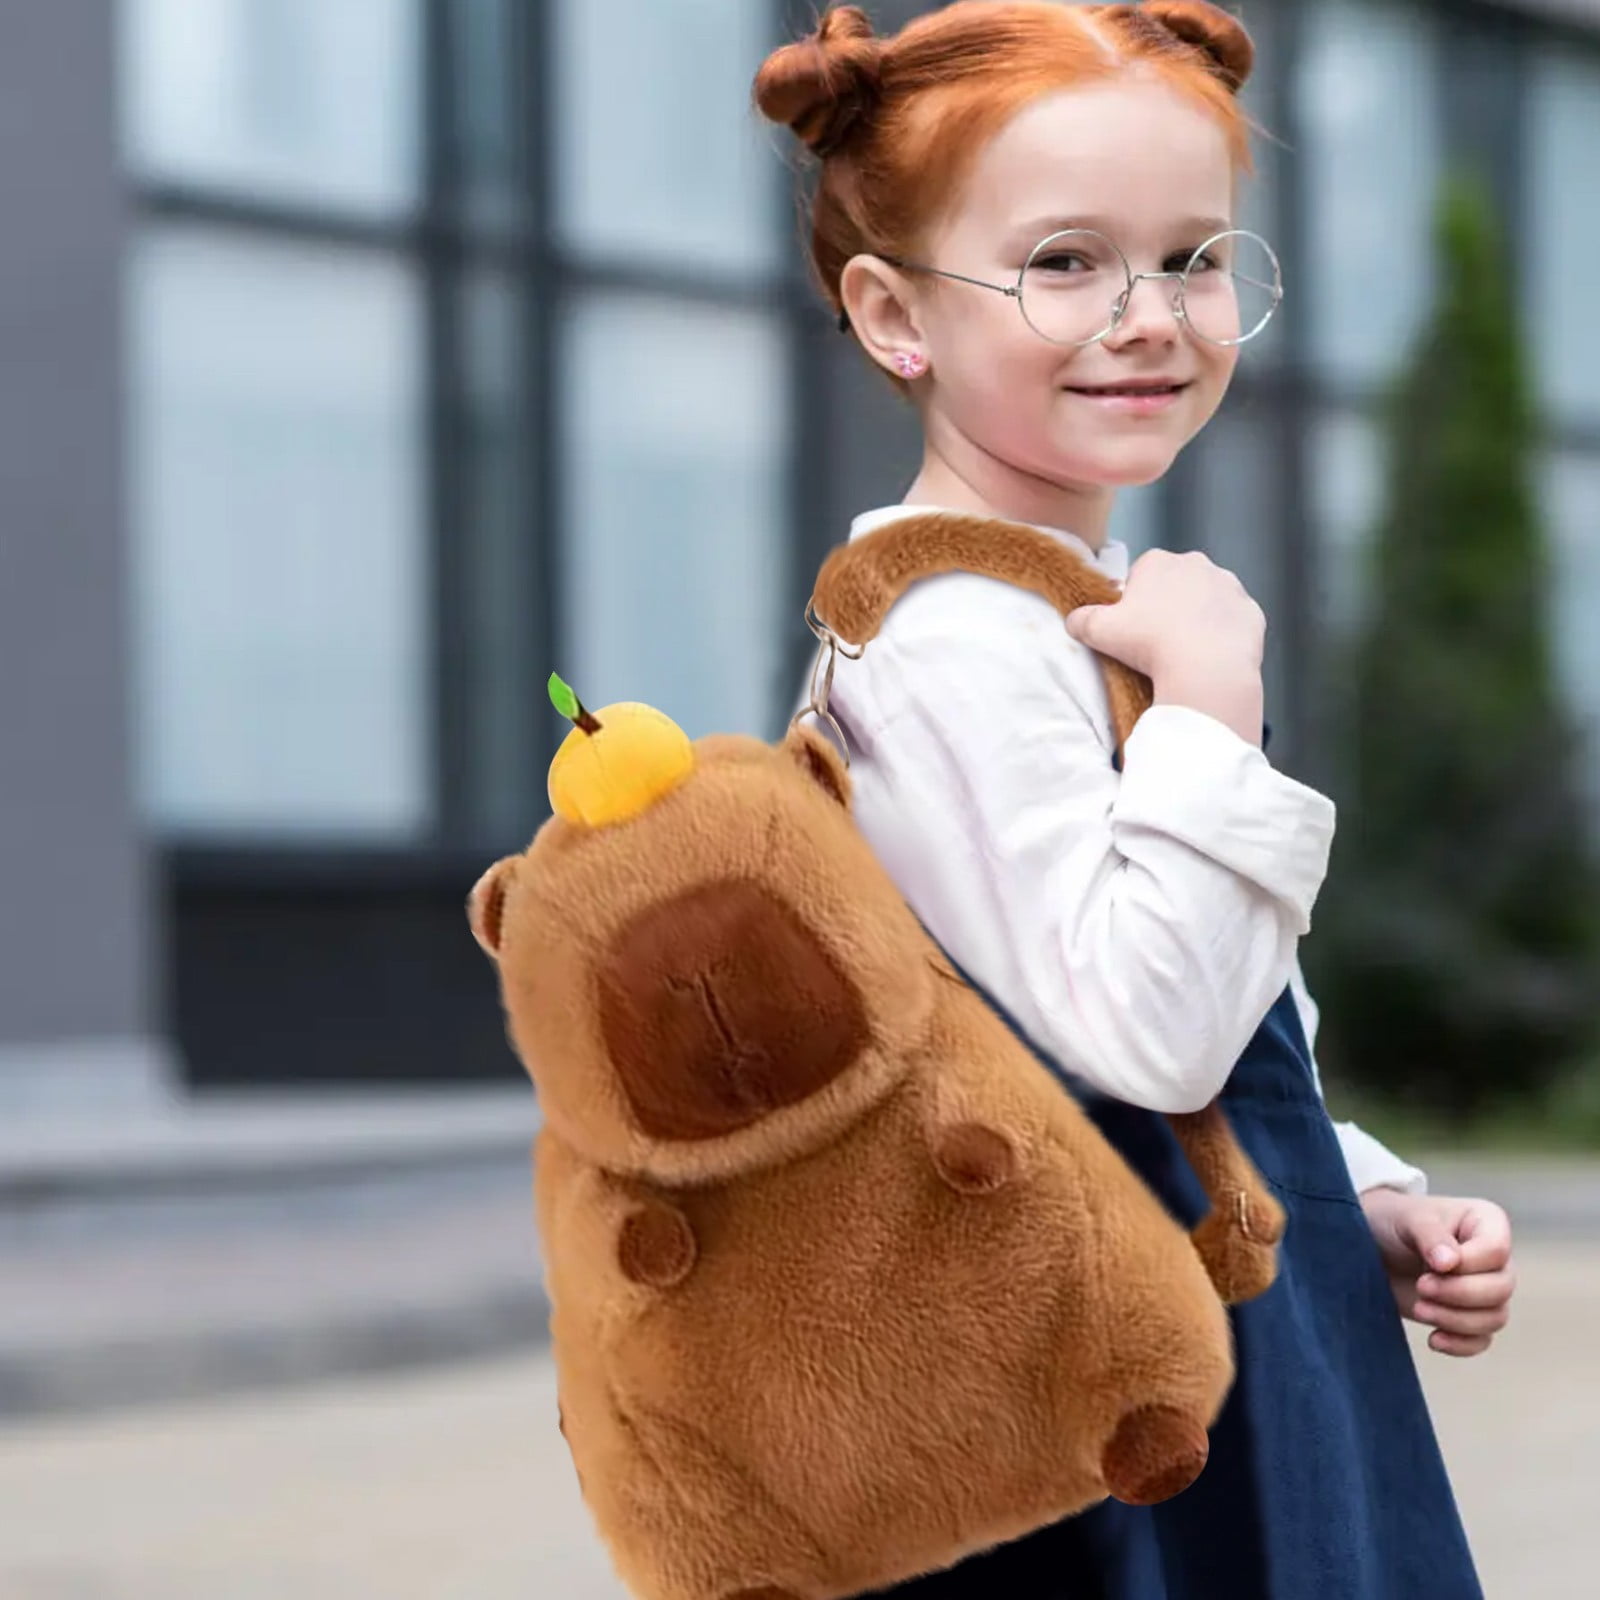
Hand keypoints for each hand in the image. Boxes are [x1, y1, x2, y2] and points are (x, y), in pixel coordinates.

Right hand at [1065, 551, 1265, 744]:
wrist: (1206, 668)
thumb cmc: (1149, 644)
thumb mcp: (1099, 631)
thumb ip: (1081, 620)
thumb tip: (1073, 620)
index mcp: (1158, 562)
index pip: (1141, 574)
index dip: (1135, 601)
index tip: (1133, 626)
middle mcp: (1196, 563)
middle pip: (1177, 583)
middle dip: (1169, 605)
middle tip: (1157, 639)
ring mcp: (1229, 586)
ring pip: (1208, 600)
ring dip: (1198, 617)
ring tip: (1186, 650)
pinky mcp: (1251, 611)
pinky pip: (1233, 621)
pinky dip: (1224, 635)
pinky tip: (1211, 656)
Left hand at [1359, 1189, 1515, 1356]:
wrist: (1370, 1245)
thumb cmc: (1392, 1221)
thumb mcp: (1407, 1218)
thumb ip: (1430, 1235)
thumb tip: (1450, 1263)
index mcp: (1486, 1223)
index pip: (1497, 1251)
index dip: (1468, 1264)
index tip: (1431, 1265)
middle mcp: (1493, 1258)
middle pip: (1501, 1289)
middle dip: (1459, 1294)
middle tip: (1421, 1287)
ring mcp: (1484, 1289)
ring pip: (1495, 1318)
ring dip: (1456, 1320)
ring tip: (1419, 1309)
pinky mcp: (1468, 1315)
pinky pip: (1481, 1340)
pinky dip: (1461, 1344)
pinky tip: (1434, 1339)